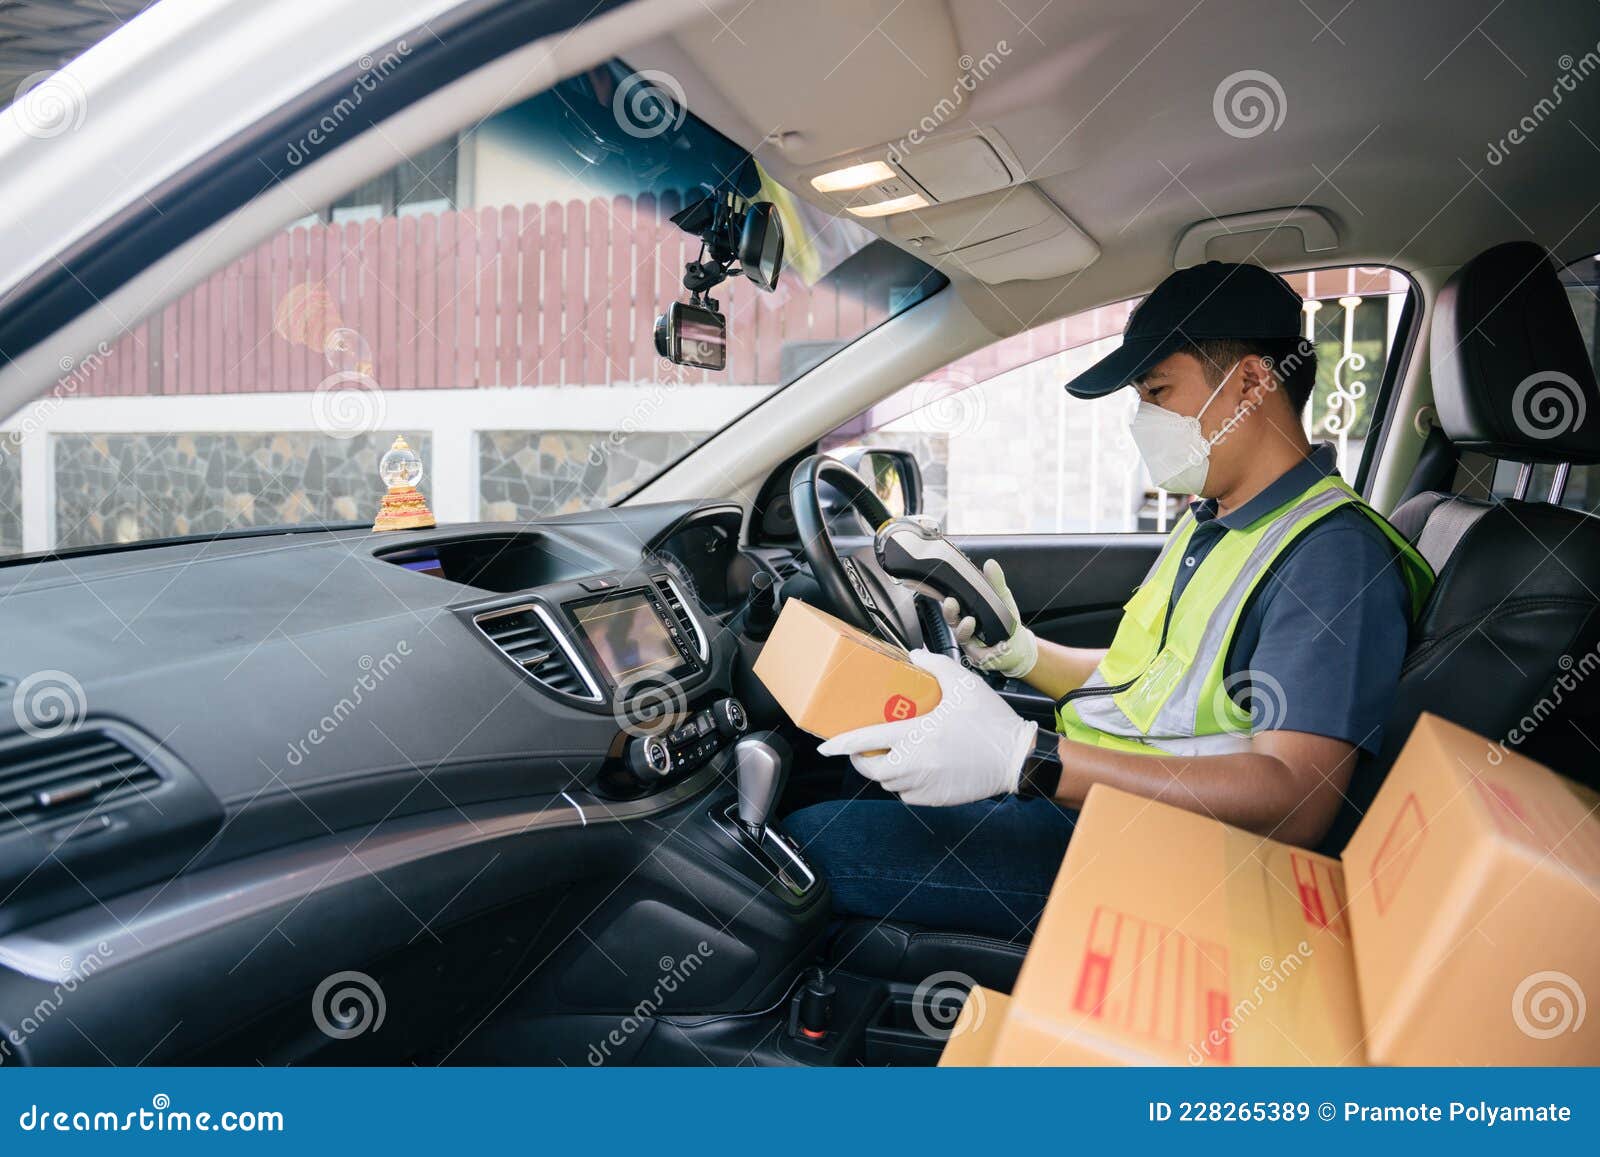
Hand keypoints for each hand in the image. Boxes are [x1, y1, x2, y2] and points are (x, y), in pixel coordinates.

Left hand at [817, 649, 1037, 806]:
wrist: (1016, 758)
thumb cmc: (991, 722)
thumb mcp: (964, 684)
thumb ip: (935, 665)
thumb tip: (914, 655)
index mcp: (918, 734)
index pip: (867, 740)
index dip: (841, 744)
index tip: (825, 745)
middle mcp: (916, 763)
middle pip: (872, 769)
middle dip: (862, 760)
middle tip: (865, 749)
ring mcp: (925, 785)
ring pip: (890, 783)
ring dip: (885, 770)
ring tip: (895, 753)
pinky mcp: (936, 799)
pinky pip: (908, 794)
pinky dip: (905, 783)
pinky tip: (918, 767)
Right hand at [940, 559, 1037, 677]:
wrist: (1017, 647)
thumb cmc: (1006, 623)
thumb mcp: (1003, 600)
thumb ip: (996, 583)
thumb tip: (990, 563)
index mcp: (967, 612)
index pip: (952, 604)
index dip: (946, 599)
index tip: (947, 594)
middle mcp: (964, 627)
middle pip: (951, 619)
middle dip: (949, 612)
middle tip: (951, 603)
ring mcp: (970, 643)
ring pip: (961, 636)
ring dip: (964, 629)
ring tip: (970, 621)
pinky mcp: (979, 657)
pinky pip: (979, 654)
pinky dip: (989, 650)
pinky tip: (998, 646)